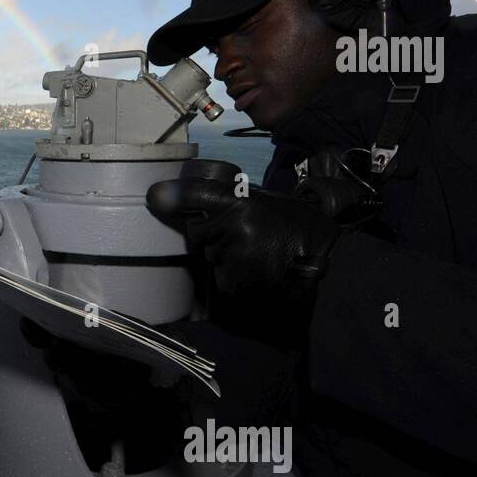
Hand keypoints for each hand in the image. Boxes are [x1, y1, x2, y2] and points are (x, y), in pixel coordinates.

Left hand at [147, 177, 343, 303]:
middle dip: (212, 235)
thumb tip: (181, 200)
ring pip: (211, 257)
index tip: (153, 197)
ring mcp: (234, 256)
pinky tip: (256, 271)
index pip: (197, 195)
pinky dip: (233, 277)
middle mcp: (234, 227)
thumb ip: (229, 201)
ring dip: (226, 257)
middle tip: (244, 236)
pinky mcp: (236, 281)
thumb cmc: (293, 225)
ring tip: (257, 254)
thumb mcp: (263, 201)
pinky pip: (221, 278)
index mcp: (242, 202)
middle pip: (198, 233)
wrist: (323, 257)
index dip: (174, 196)